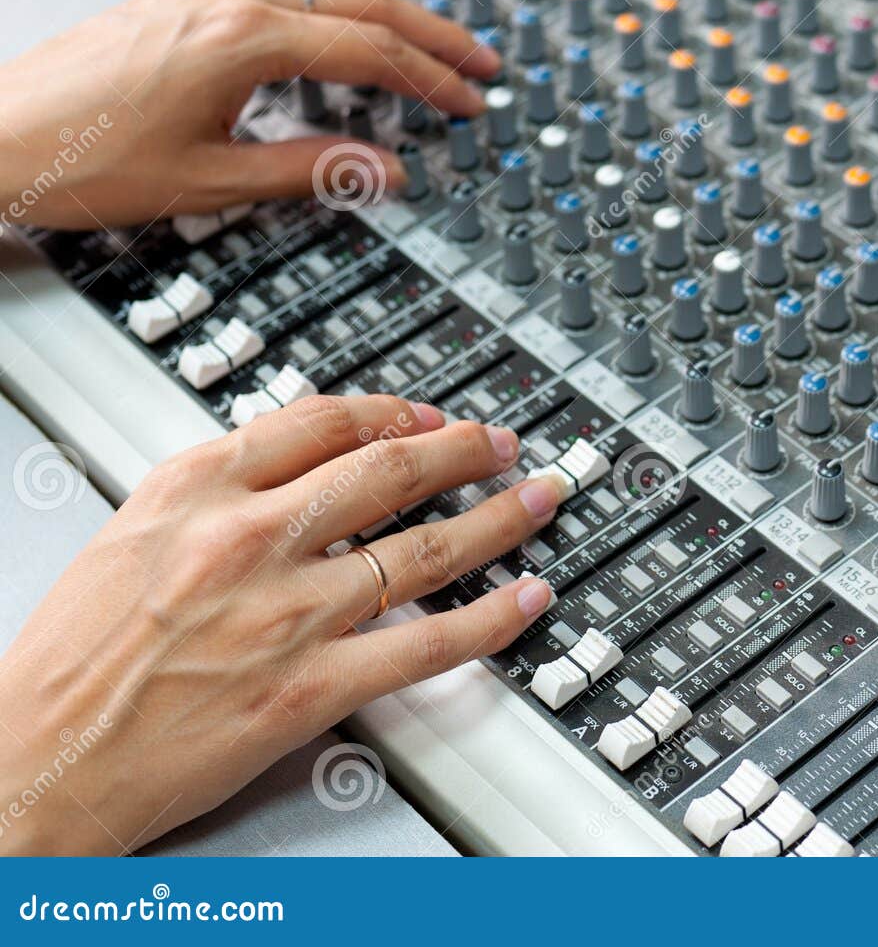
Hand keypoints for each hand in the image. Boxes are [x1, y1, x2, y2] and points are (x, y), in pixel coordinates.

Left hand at [0, 0, 500, 229]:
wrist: (0, 136)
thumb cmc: (84, 157)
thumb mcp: (211, 181)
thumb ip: (308, 171)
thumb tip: (383, 171)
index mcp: (243, 43)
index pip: (369, 51)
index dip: (429, 79)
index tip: (465, 102)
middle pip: (362, 5)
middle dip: (431, 38)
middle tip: (477, 65)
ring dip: (388, 2)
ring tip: (434, 28)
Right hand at [0, 395, 557, 854]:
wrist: (32, 758)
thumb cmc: (71, 658)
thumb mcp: (134, 534)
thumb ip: (220, 491)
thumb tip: (301, 464)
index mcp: (198, 489)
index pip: (323, 421)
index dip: (396, 411)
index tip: (430, 414)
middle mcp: (248, 539)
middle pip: (390, 471)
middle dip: (463, 451)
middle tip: (500, 445)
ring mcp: (285, 613)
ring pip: (424, 549)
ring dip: (498, 519)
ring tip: (535, 500)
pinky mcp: (309, 687)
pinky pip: (426, 643)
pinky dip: (490, 618)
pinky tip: (524, 599)